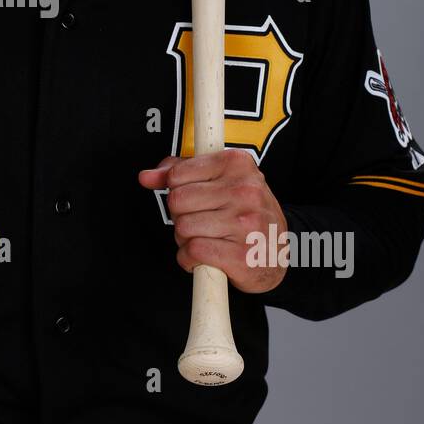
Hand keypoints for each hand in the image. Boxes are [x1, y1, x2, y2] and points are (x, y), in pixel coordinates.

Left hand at [138, 150, 289, 293]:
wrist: (277, 251)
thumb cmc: (245, 212)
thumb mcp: (219, 181)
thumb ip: (180, 173)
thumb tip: (146, 176)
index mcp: (237, 164)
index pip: (178, 173)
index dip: (177, 190)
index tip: (192, 199)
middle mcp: (245, 190)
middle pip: (177, 201)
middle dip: (180, 216)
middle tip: (199, 221)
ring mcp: (245, 222)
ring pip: (183, 228)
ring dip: (185, 239)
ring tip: (205, 238)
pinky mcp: (241, 254)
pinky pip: (192, 252)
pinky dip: (189, 259)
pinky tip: (205, 256)